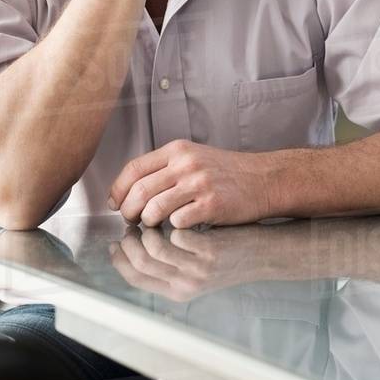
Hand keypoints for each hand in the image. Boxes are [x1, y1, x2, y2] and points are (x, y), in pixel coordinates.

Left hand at [108, 139, 278, 227]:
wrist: (264, 179)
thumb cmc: (227, 173)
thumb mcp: (194, 158)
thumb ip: (164, 168)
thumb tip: (128, 190)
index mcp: (178, 150)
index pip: (134, 169)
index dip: (118, 190)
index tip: (115, 203)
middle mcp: (186, 164)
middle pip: (139, 191)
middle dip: (129, 211)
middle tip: (131, 221)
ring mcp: (200, 184)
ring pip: (154, 209)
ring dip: (148, 223)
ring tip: (154, 227)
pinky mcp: (212, 204)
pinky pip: (178, 222)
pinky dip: (174, 229)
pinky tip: (180, 227)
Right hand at [108, 224, 270, 299]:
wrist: (267, 253)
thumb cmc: (230, 255)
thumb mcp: (197, 269)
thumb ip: (171, 263)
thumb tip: (139, 245)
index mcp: (176, 290)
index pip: (135, 278)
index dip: (120, 259)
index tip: (116, 240)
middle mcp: (184, 284)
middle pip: (140, 263)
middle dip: (129, 239)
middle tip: (130, 218)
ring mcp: (197, 268)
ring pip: (154, 250)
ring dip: (147, 226)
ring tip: (149, 208)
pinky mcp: (210, 251)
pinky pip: (178, 236)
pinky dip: (171, 219)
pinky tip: (174, 206)